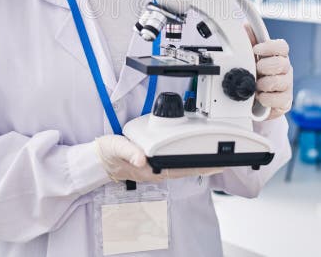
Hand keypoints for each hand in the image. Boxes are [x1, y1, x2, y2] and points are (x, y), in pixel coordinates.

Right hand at [94, 135, 223, 182]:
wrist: (99, 159)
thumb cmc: (108, 153)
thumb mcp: (117, 147)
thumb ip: (129, 151)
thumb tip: (141, 158)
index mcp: (149, 169)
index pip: (178, 169)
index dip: (197, 167)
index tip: (213, 165)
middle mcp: (155, 172)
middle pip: (184, 171)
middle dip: (203, 168)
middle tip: (221, 164)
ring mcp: (155, 170)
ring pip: (181, 170)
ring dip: (197, 166)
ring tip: (213, 163)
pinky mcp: (153, 166)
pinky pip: (174, 167)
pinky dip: (187, 164)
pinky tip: (193, 160)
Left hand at [245, 25, 292, 119]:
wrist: (254, 101)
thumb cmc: (255, 76)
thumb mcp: (250, 57)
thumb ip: (249, 41)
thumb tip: (245, 27)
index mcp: (278, 56)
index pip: (282, 47)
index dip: (269, 47)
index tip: (256, 49)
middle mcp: (285, 70)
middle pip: (282, 64)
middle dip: (265, 67)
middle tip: (257, 70)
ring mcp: (286, 86)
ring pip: (281, 82)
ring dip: (264, 84)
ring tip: (256, 85)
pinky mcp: (285, 102)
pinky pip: (279, 99)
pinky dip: (267, 98)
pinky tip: (260, 97)